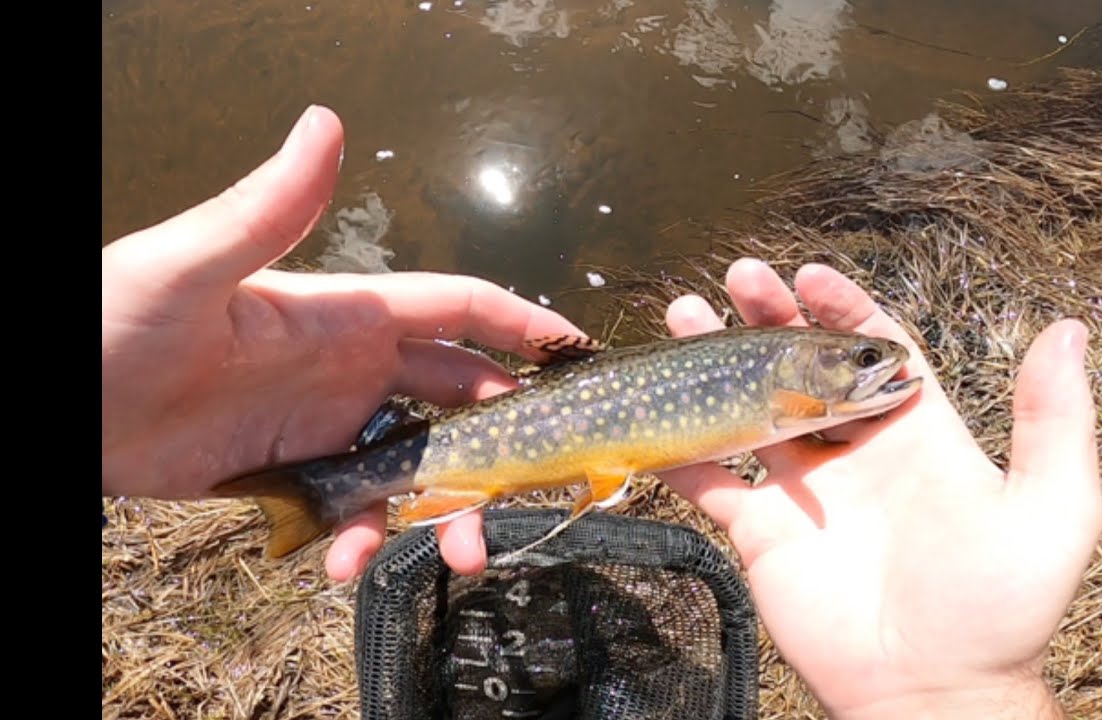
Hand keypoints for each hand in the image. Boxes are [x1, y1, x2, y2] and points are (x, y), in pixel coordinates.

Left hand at [102, 105, 583, 582]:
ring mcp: (326, 424)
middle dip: (506, 438)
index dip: (522, 325)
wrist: (59, 403)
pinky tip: (348, 565)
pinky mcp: (294, 476)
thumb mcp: (191, 267)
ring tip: (461, 555)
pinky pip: (355, 511)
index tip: (579, 351)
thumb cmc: (112, 320)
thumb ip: (269, 209)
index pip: (458, 310)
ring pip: (418, 466)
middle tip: (545, 480)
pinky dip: (366, 540)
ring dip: (447, 509)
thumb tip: (325, 122)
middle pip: (460, 399)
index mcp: (346, 313)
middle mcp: (351, 367)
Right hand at [657, 259, 1101, 718]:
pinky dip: (677, 446)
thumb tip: (1068, 332)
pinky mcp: (760, 530)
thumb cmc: (999, 608)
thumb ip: (1053, 419)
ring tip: (684, 313)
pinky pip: (708, 479)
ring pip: (747, 405)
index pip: (872, 345)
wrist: (932, 691)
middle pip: (802, 363)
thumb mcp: (1050, 508)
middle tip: (740, 277)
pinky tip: (653, 409)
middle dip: (771, 315)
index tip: (809, 274)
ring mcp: (801, 488)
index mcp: (913, 431)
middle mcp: (853, 450)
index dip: (841, 306)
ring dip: (716, 359)